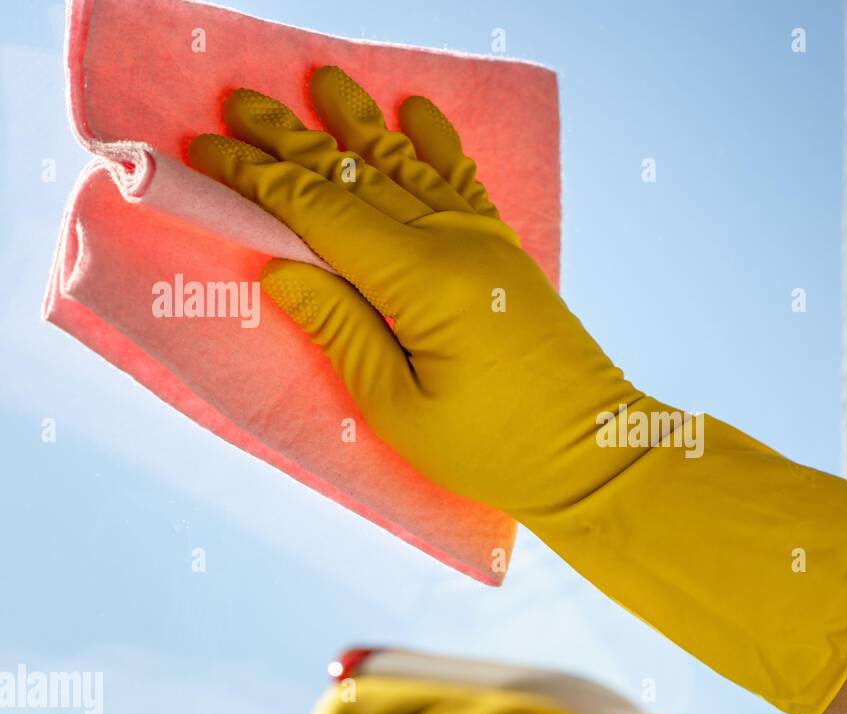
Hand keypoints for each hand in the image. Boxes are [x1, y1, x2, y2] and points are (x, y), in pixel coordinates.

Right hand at [188, 66, 656, 519]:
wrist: (592, 453)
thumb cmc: (494, 448)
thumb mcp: (397, 407)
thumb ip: (340, 328)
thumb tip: (282, 267)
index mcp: (422, 281)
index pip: (321, 213)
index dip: (259, 180)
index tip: (208, 151)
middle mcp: (456, 243)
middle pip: (358, 177)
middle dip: (292, 141)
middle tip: (238, 103)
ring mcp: (487, 241)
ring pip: (409, 166)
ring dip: (358, 124)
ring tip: (321, 82)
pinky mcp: (507, 252)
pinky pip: (464, 181)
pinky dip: (436, 142)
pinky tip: (417, 110)